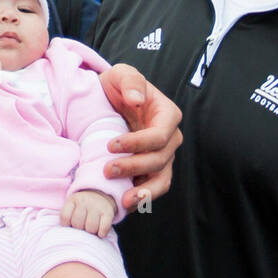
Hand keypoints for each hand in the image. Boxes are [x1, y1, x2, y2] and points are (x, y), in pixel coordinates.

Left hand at [61, 189, 115, 237]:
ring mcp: (97, 206)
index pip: (65, 217)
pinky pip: (104, 228)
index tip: (70, 224)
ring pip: (91, 228)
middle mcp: (85, 201)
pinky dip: (101, 233)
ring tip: (91, 228)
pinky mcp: (108, 212)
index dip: (66, 224)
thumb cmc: (83, 207)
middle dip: (79, 228)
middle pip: (77, 224)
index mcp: (73, 199)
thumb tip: (68, 235)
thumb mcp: (72, 206)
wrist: (101, 195)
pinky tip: (100, 231)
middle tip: (82, 226)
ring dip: (90, 232)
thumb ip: (67, 217)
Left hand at [97, 63, 179, 211]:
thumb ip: (130, 81)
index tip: (110, 145)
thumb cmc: (118, 87)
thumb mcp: (121, 74)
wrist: (109, 101)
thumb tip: (137, 100)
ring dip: (144, 192)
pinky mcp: (151, 170)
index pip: (159, 135)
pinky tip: (125, 203)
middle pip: (159, 159)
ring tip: (125, 200)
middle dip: (134, 167)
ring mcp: (163, 156)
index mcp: (168, 115)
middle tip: (107, 170)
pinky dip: (142, 198)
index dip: (137, 143)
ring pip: (162, 179)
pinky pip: (153, 188)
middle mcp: (170, 138)